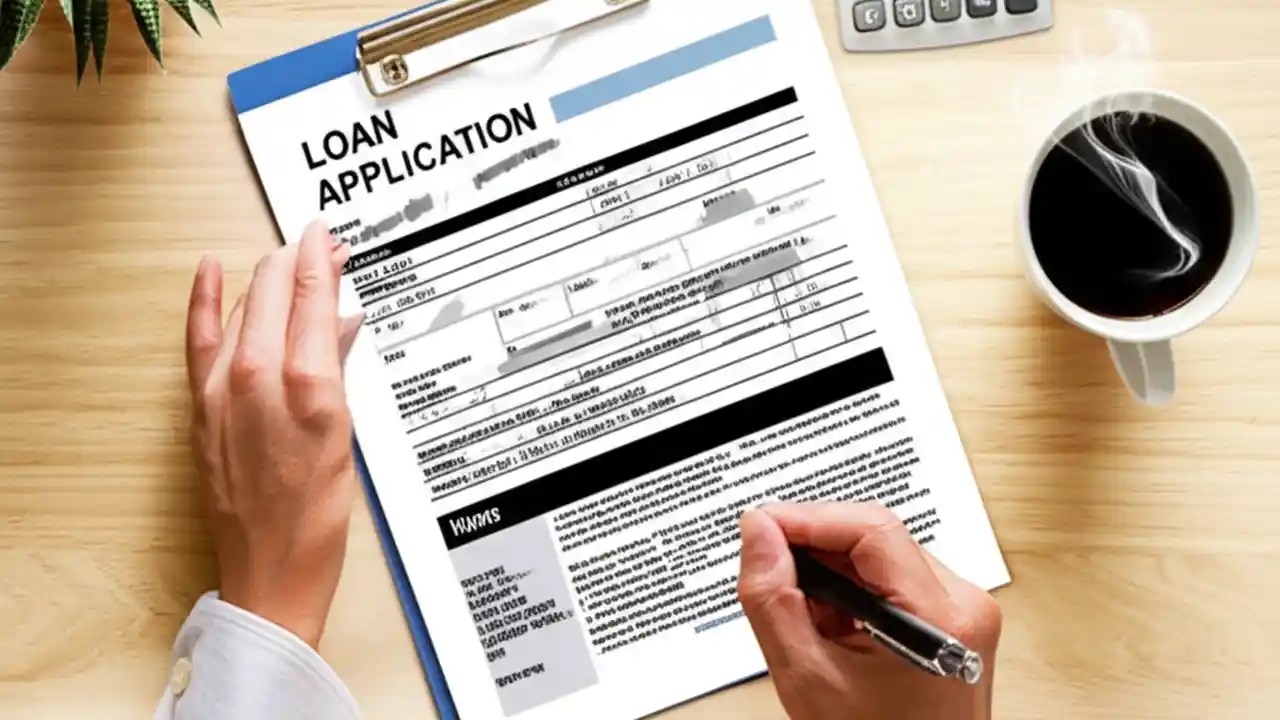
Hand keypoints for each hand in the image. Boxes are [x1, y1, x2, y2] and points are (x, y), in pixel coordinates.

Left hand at [184, 222, 363, 647]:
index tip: (327, 234)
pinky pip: (199, 337)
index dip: (321, 256)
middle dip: (299, 260)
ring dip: (267, 277)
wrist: (273, 565)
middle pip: (275, 290)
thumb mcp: (346, 432)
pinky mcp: (202, 407)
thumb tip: (343, 324)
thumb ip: (339, 368)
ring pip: (244, 306)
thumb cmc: (318, 514)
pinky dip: (204, 299)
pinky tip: (209, 271)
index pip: (312, 294)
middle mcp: (259, 378)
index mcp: (308, 384)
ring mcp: (224, 390)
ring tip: (287, 260)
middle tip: (322, 246)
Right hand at [737, 503, 1001, 719]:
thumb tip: (758, 534)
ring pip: (879, 557)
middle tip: (768, 570)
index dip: (807, 518)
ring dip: (830, 573)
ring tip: (801, 615)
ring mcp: (962, 612)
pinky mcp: (951, 620)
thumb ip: (774, 599)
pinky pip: (891, 581)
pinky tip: (829, 626)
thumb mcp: (808, 679)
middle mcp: (963, 606)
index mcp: (940, 619)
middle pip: (874, 538)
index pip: (870, 529)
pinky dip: (850, 593)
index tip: (762, 525)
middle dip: (813, 548)